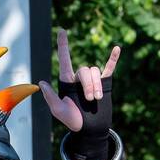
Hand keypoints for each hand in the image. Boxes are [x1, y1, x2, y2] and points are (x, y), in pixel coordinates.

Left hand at [38, 30, 119, 159]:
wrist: (89, 129)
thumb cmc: (72, 121)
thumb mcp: (59, 111)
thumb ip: (51, 97)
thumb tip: (42, 82)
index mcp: (67, 82)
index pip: (64, 60)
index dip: (63, 45)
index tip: (62, 30)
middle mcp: (79, 78)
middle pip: (85, 70)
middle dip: (89, 85)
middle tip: (90, 99)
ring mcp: (92, 80)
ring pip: (95, 72)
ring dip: (96, 85)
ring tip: (97, 99)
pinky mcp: (104, 83)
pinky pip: (109, 68)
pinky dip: (113, 59)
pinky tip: (117, 49)